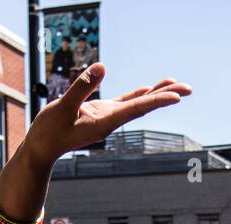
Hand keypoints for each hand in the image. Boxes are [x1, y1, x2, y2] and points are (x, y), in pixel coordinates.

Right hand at [22, 65, 191, 168]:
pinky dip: (137, 95)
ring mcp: (107, 117)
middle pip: (144, 106)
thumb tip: (101, 67)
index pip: (136, 108)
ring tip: (176, 84)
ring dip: (156, 94)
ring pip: (137, 103)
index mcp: (105, 121)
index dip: (157, 100)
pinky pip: (123, 102)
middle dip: (166, 96)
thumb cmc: (49, 131)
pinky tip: (148, 88)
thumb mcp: (62, 108)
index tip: (177, 96)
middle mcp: (111, 120)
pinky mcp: (99, 113)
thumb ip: (81, 88)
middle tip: (189, 89)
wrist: (42, 148)